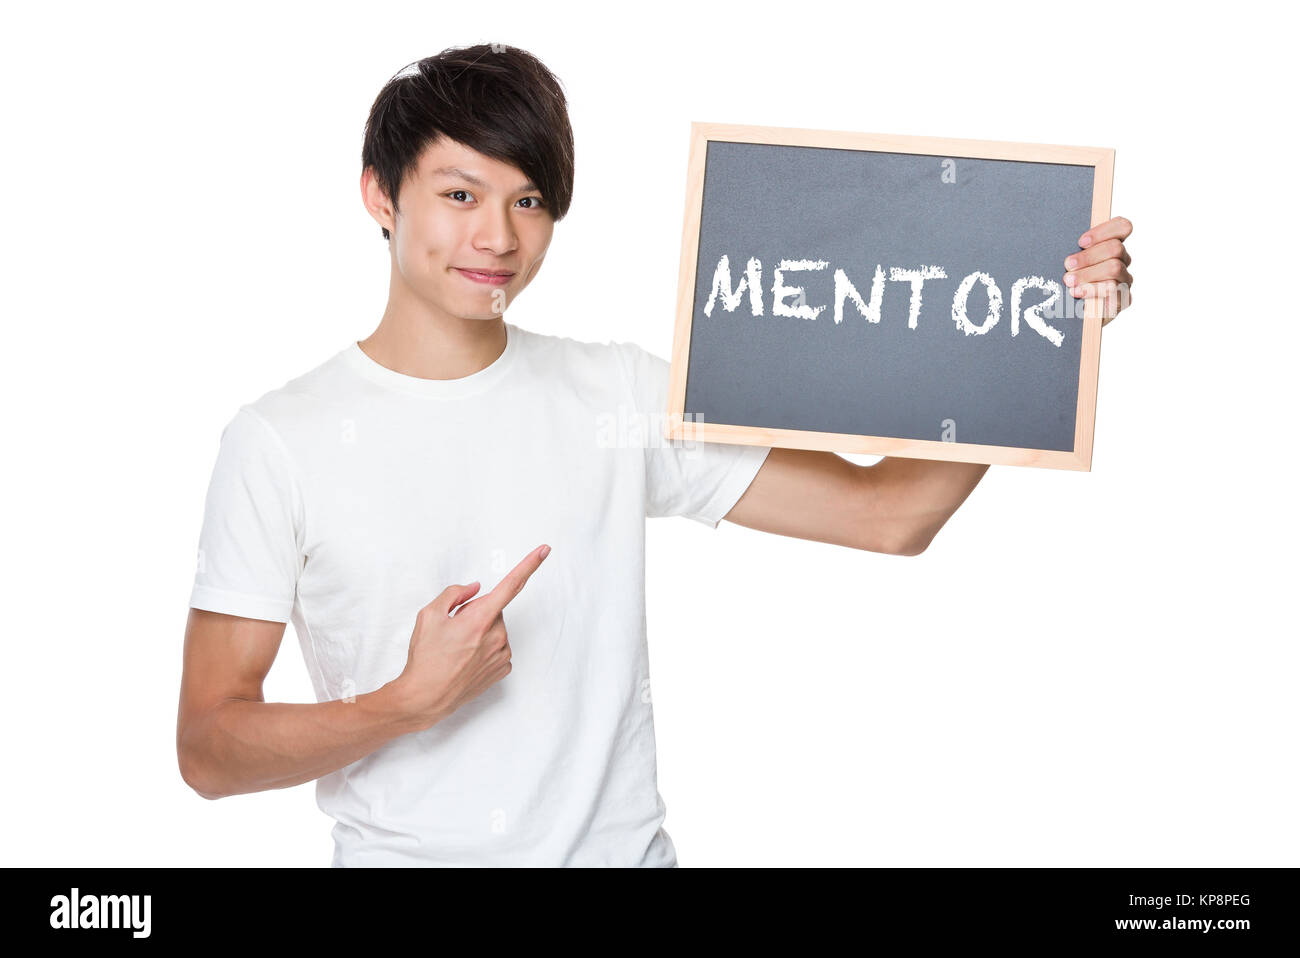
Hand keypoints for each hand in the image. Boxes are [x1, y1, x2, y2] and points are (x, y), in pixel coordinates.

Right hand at [394, 543, 550, 729]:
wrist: (426, 697)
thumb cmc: (425, 657)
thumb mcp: (429, 614)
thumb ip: (455, 593)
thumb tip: (476, 588)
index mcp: (480, 618)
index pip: (511, 584)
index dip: (529, 565)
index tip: (545, 550)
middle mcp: (497, 636)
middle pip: (494, 610)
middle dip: (478, 613)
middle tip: (454, 630)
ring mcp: (502, 654)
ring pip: (496, 629)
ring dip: (481, 632)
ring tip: (457, 648)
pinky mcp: (503, 669)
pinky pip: (498, 647)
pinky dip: (485, 648)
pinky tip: (466, 659)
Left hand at [1064, 215, 1133, 326]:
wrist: (1070, 317)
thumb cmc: (1068, 284)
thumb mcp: (1068, 264)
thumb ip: (1072, 250)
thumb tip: (1055, 236)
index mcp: (1111, 246)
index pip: (1123, 227)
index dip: (1103, 231)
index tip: (1080, 241)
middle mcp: (1122, 261)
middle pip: (1115, 248)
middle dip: (1088, 256)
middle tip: (1067, 265)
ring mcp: (1124, 280)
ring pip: (1114, 267)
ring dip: (1088, 273)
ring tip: (1068, 281)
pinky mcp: (1123, 300)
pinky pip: (1113, 289)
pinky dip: (1092, 290)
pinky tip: (1076, 293)